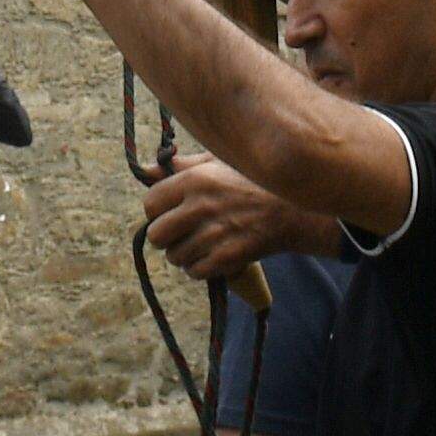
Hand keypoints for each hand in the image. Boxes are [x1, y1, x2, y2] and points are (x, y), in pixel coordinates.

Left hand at [137, 158, 323, 280]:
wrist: (291, 211)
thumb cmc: (250, 183)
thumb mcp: (216, 163)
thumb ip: (180, 167)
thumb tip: (144, 170)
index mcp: (195, 180)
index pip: (150, 203)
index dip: (157, 211)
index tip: (170, 213)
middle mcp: (201, 206)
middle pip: (156, 235)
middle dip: (166, 238)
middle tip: (182, 234)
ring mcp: (214, 234)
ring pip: (175, 257)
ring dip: (185, 255)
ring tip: (202, 244)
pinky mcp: (227, 258)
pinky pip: (194, 272)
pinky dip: (201, 268)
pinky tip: (213, 256)